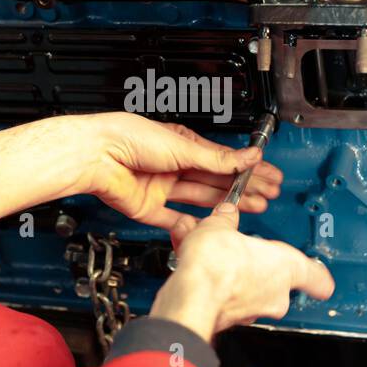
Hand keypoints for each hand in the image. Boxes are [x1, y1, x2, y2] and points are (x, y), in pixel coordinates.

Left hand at [0, 113, 281, 225]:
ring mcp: (162, 189)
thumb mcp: (183, 146)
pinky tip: (211, 227)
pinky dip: (192, 225)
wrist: (97, 155)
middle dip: (243, 188)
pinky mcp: (149, 209)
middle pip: (216, 181)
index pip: (223, 160)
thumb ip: (218, 158)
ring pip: (201, 200)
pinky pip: (174, 220)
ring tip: (251, 208)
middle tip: (268, 196)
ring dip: (226, 205)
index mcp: (183, 145)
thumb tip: (249, 155)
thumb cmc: (130, 138)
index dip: (247, 169)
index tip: (269, 176)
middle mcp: (174, 166)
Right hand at [150, 203, 333, 341]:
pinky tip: (194, 270)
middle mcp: (275, 295)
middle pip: (274, 279)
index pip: (316, 277)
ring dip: (229, 273)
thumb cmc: (216, 265)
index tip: (321, 277)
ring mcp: (253, 311)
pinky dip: (212, 285)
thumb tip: (225, 214)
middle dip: (254, 264)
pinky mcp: (230, 321)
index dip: (318, 275)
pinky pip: (226, 298)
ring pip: (246, 288)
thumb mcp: (220, 226)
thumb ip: (226, 220)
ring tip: (204, 253)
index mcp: (286, 267)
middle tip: (237, 249)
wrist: (192, 296)